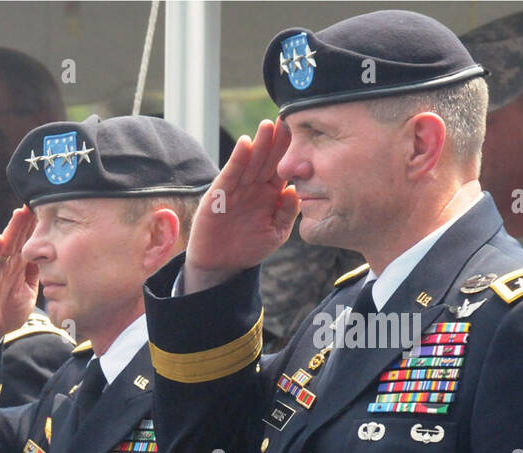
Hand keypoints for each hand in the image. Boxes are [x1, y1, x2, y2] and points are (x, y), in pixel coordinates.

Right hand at [0, 205, 40, 362]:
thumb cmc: (5, 313)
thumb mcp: (28, 293)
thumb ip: (35, 277)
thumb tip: (47, 261)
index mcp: (16, 268)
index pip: (28, 243)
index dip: (36, 228)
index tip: (47, 211)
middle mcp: (4, 265)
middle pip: (17, 239)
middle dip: (26, 221)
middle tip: (36, 200)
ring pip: (5, 247)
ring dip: (12, 229)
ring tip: (20, 212)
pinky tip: (0, 239)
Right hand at [184, 118, 298, 292]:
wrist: (221, 265)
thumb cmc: (249, 248)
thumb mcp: (276, 233)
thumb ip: (287, 213)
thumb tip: (295, 190)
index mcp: (270, 193)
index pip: (283, 166)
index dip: (292, 150)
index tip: (303, 130)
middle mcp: (254, 187)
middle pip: (267, 159)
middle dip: (276, 139)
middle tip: (287, 118)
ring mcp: (236, 189)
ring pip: (250, 162)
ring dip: (259, 144)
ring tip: (268, 125)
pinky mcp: (218, 196)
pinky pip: (230, 175)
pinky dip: (237, 160)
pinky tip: (245, 144)